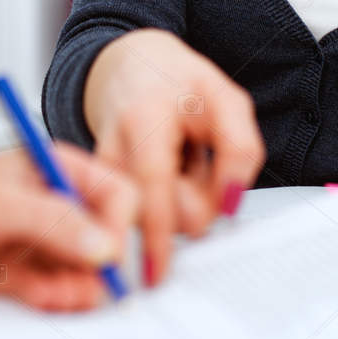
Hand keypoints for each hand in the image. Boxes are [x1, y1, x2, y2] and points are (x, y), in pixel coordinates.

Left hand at [0, 147, 135, 310]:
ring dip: (82, 286)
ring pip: (86, 271)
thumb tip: (101, 244)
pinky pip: (59, 293)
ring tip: (65, 292)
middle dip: (105, 263)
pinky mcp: (25, 276)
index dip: (119, 223)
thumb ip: (54, 223)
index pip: (114, 193)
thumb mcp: (0, 202)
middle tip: (96, 282)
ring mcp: (41, 243)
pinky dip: (60, 300)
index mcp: (57, 169)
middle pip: (106, 237)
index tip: (109, 249)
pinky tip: (46, 297)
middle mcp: (55, 206)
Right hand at [82, 28, 265, 286]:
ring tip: (177, 159)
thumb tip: (232, 203)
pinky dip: (162, 199)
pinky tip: (161, 169)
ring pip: (154, 217)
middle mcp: (114, 147)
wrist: (130, 66)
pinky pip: (141, 213)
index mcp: (145, 119)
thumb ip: (239, 150)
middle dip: (193, 200)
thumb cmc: (179, 83)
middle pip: (161, 215)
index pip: (152, 188)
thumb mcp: (227, 100)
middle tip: (197, 160)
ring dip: (179, 199)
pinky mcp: (97, 185)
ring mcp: (102, 170)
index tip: (157, 272)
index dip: (158, 235)